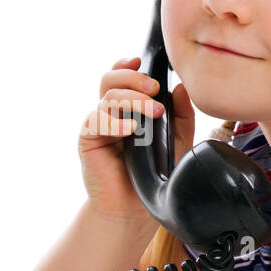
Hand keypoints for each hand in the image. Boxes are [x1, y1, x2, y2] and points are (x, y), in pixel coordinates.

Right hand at [78, 55, 196, 223]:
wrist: (135, 209)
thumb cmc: (154, 173)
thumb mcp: (178, 141)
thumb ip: (181, 115)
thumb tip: (180, 88)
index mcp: (129, 107)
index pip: (122, 77)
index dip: (128, 65)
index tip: (142, 61)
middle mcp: (111, 112)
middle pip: (111, 80)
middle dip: (133, 78)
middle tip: (154, 88)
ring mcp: (99, 125)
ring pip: (107, 98)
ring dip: (132, 100)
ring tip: (153, 112)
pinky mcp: (88, 141)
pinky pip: (95, 121)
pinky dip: (113, 122)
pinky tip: (130, 129)